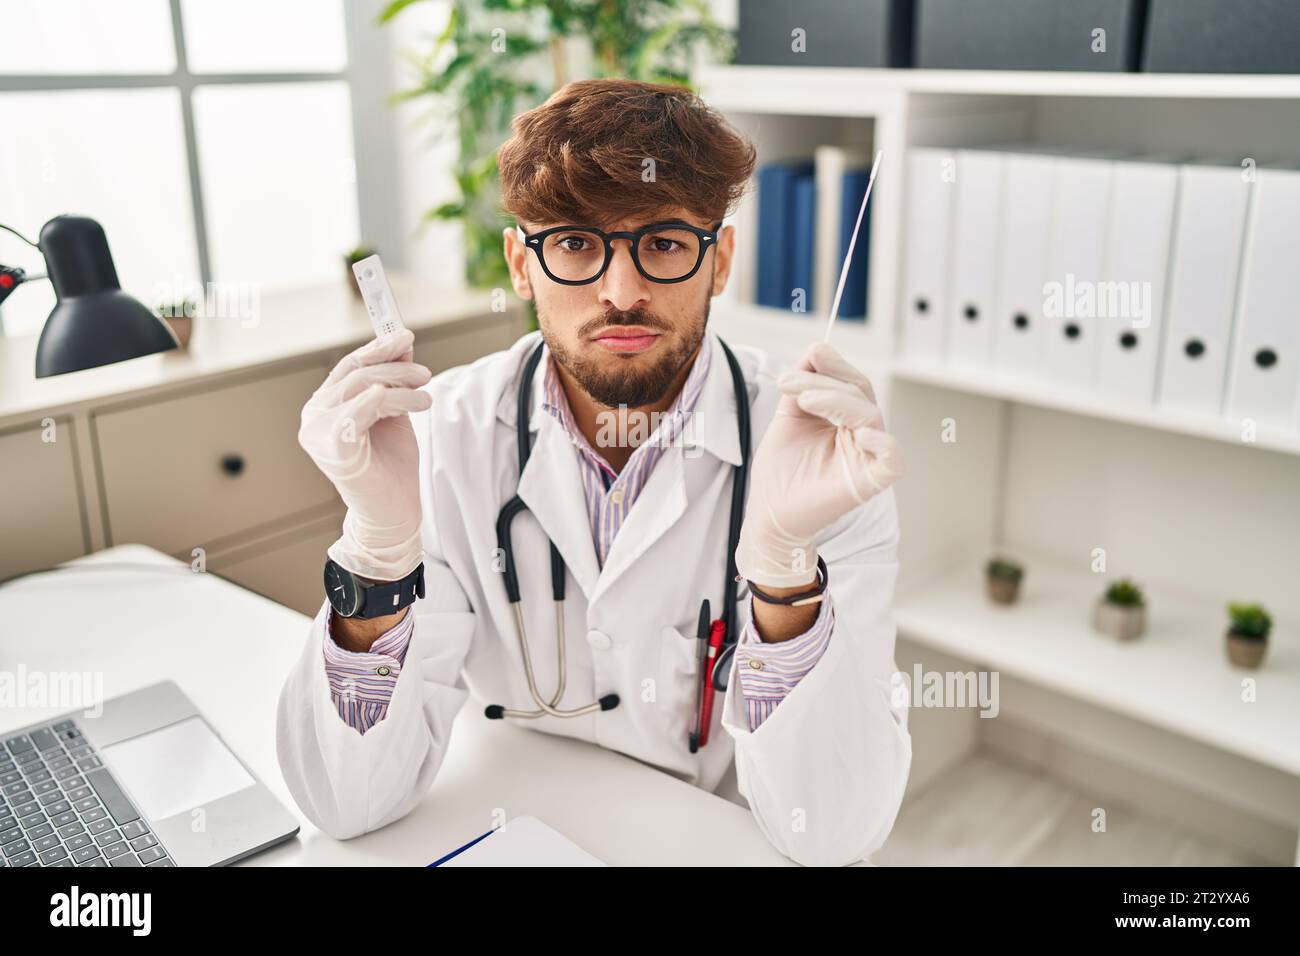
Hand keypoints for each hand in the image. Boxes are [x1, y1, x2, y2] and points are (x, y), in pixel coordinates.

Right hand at [298, 329, 432, 580]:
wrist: (393, 513)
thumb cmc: (391, 467)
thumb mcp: (394, 414)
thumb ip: (392, 382)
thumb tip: (403, 344)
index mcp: (324, 407)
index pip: (349, 367)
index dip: (377, 348)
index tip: (406, 336)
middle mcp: (314, 417)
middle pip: (356, 374)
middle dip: (394, 366)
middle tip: (425, 372)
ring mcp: (319, 433)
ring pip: (363, 388)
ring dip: (401, 385)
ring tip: (426, 396)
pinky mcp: (335, 448)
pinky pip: (361, 410)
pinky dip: (389, 400)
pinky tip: (414, 403)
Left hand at [734, 343, 903, 587]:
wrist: (768, 513)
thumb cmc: (780, 471)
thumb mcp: (789, 416)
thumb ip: (803, 383)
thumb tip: (817, 349)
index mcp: (846, 420)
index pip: (851, 383)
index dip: (834, 365)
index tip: (809, 355)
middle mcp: (862, 435)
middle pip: (860, 393)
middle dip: (827, 379)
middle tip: (790, 383)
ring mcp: (868, 457)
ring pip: (870, 415)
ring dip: (836, 400)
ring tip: (804, 400)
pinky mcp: (871, 481)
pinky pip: (893, 458)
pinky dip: (882, 442)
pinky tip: (858, 433)